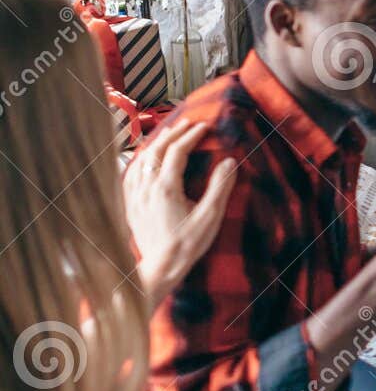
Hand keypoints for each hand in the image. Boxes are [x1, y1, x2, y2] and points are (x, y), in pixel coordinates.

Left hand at [123, 119, 237, 304]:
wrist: (162, 267)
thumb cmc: (188, 244)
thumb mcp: (210, 217)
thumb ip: (220, 187)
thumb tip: (229, 162)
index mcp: (166, 188)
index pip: (177, 151)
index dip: (191, 136)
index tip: (204, 127)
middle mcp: (147, 187)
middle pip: (157, 150)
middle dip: (173, 133)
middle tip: (188, 124)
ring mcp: (136, 195)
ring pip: (141, 159)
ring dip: (156, 144)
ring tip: (168, 136)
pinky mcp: (130, 204)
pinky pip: (131, 174)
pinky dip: (141, 160)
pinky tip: (146, 159)